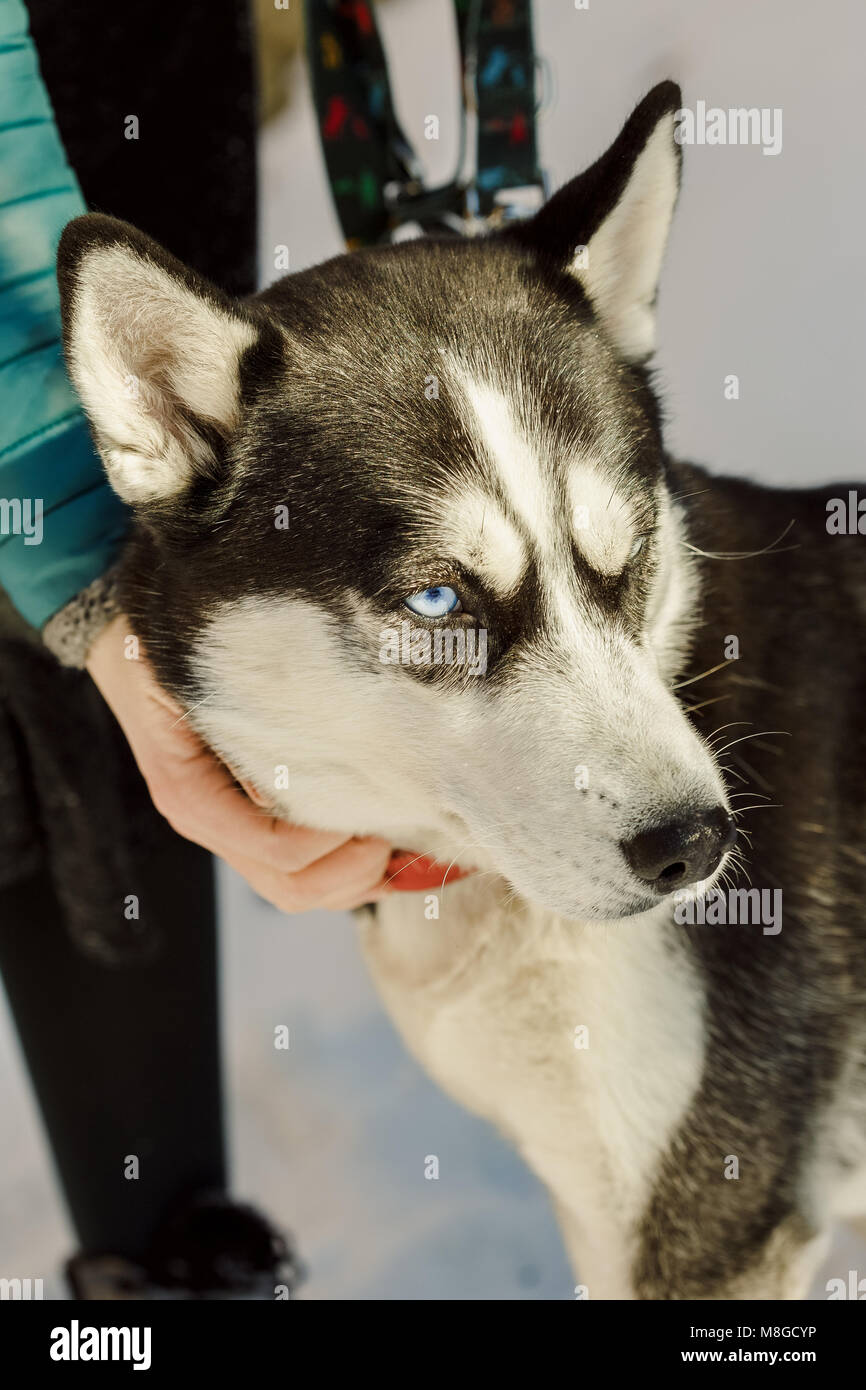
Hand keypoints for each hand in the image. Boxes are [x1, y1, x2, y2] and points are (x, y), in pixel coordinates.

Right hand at [86, 616, 391, 911]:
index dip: (332, 840)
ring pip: (300, 890)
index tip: (372, 804)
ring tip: (403, 842)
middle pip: (291, 887)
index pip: (276, 849)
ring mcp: (230, 831)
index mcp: (192, 796)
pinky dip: (348, 870)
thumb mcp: (198, 674)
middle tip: (396, 830)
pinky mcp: (251, 824)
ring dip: (357, 878)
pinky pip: (301, 870)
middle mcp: (211, 826)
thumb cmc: (161, 655)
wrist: (127, 652)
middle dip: (354, 870)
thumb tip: (327, 747)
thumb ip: (251, 716)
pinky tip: (388, 844)